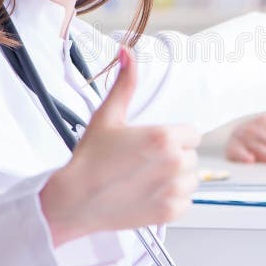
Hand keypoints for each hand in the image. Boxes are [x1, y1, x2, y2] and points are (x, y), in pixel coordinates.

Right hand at [39, 47, 200, 245]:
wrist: (74, 200)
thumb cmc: (90, 159)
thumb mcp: (107, 116)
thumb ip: (125, 84)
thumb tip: (127, 53)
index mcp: (164, 136)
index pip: (191, 133)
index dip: (173, 138)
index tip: (153, 145)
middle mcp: (174, 162)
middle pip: (191, 156)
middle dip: (173, 158)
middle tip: (145, 163)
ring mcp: (174, 189)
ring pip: (192, 179)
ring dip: (176, 179)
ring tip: (147, 178)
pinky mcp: (171, 212)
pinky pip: (187, 201)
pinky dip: (172, 199)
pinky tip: (149, 194)